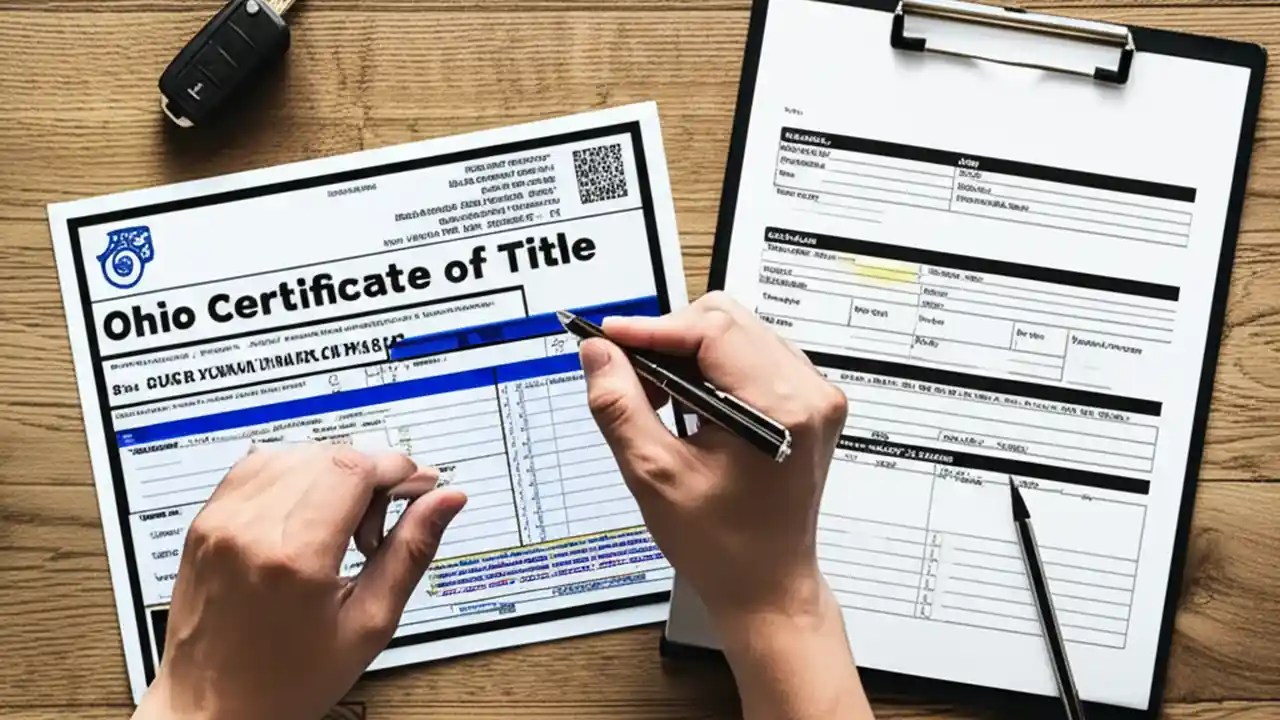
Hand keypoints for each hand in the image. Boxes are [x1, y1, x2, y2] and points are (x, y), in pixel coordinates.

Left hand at [133, 444, 467, 719]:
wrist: (210, 709)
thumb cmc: (287, 681)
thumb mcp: (368, 624)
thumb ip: (410, 552)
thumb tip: (447, 500)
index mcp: (295, 557)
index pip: (355, 468)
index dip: (397, 468)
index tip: (418, 485)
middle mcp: (250, 528)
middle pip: (329, 456)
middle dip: (368, 474)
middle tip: (380, 522)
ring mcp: (220, 521)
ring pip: (294, 454)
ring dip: (331, 472)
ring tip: (341, 523)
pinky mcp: (205, 522)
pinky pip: (257, 468)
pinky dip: (293, 476)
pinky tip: (308, 513)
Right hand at [580, 292, 872, 719]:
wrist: (768, 586)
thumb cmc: (722, 546)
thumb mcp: (655, 476)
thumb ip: (621, 407)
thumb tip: (598, 352)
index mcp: (780, 408)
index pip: (713, 331)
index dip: (653, 329)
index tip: (609, 338)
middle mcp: (809, 393)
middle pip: (728, 320)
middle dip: (670, 337)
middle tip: (630, 373)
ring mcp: (814, 396)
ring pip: (740, 332)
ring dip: (690, 351)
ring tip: (657, 394)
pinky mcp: (808, 403)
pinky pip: (754, 356)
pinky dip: (713, 367)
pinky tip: (687, 402)